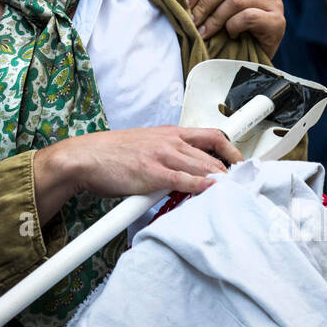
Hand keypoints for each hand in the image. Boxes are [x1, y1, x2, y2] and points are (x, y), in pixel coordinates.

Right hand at [36, 125, 242, 216]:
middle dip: (231, 172)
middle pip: (213, 154)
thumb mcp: (144, 145)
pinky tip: (212, 193)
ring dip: (221, 181)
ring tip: (233, 194)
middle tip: (242, 186)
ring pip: (203, 167)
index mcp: (169, 133)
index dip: (232, 151)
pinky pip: (185, 180)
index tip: (241, 164)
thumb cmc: (109, 154)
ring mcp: (162, 156)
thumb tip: (184, 173)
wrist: (84, 158)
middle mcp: (169, 141)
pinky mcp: (153, 173)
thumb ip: (166, 155)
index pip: (212, 136)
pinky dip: (202, 187)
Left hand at [185, 0, 285, 58]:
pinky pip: (248, 17)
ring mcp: (274, 1)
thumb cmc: (231, 28)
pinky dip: (233, 27)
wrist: (254, 58)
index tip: (183, 4)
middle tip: (192, 22)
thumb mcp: (219, 3)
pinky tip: (231, 35)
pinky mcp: (277, 21)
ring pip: (236, 0)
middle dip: (204, 5)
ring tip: (205, 32)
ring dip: (215, 19)